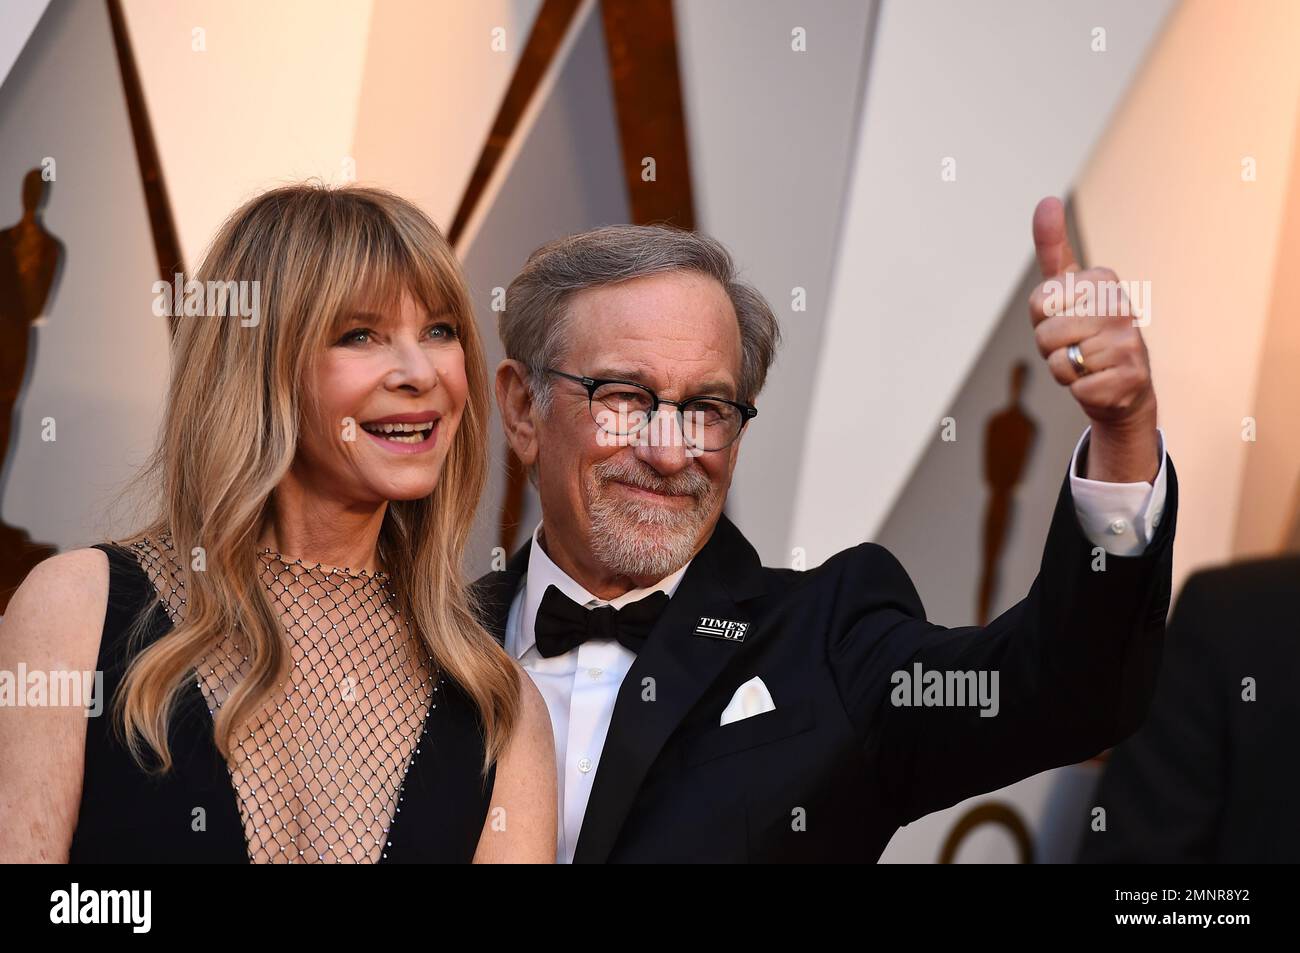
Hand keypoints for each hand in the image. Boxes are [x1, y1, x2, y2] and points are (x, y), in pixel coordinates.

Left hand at [1028, 197, 1158, 483]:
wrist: (1121, 385)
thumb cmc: (1086, 331)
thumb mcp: (1066, 288)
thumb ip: (1053, 248)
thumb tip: (1046, 200)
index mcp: (1103, 280)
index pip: (1040, 302)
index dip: (1042, 318)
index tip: (1065, 317)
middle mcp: (1122, 307)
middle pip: (1046, 334)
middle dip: (1051, 346)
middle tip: (1076, 344)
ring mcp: (1129, 343)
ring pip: (1058, 361)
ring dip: (1064, 368)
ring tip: (1087, 362)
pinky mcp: (1129, 378)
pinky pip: (1075, 386)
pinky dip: (1078, 389)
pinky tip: (1099, 381)